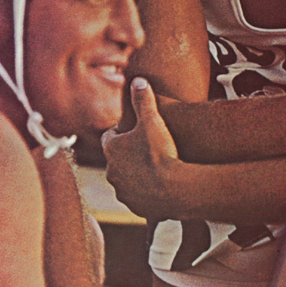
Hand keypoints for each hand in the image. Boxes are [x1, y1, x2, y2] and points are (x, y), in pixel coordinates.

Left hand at [103, 77, 182, 217]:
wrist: (175, 188)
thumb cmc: (162, 152)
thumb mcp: (153, 120)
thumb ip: (143, 99)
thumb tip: (137, 80)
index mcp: (111, 149)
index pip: (110, 137)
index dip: (122, 133)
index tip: (136, 132)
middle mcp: (110, 171)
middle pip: (117, 160)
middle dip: (128, 155)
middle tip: (148, 150)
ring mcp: (121, 191)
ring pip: (126, 179)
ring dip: (135, 175)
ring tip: (155, 169)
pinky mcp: (133, 206)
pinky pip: (137, 197)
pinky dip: (145, 192)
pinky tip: (159, 186)